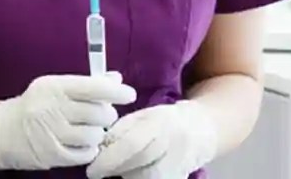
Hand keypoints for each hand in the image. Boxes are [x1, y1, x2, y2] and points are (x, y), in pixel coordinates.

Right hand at [0, 72, 137, 174]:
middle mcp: (54, 109)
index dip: (116, 92)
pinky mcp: (52, 155)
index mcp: (56, 87)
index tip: (129, 94)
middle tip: (103, 115)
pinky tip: (84, 143)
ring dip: (98, 133)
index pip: (93, 87)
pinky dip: (90, 149)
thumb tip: (116, 79)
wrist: (2, 131)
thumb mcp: (56, 86)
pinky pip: (85, 154)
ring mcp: (52, 134)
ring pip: (95, 135)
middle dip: (107, 115)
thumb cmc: (36, 105)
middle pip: (99, 113)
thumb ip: (87, 83)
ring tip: (91, 129)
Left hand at [86, 100, 218, 178]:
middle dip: (115, 171)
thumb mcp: (140, 117)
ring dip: (128, 178)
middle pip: (141, 167)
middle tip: (98, 172)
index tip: (92, 169)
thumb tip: (98, 149)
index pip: (133, 144)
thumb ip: (120, 131)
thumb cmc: (162, 122)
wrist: (199, 131)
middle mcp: (174, 144)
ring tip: (116, 171)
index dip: (109, 159)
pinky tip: (131, 175)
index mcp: (161, 122)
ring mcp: (181, 164)